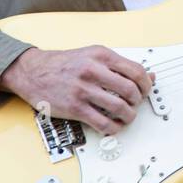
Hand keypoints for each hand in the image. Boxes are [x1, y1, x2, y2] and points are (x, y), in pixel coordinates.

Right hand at [0, 45, 155, 134]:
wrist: (33, 71)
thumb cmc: (64, 64)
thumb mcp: (93, 56)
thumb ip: (120, 65)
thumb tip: (149, 76)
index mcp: (101, 55)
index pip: (136, 71)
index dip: (146, 84)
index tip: (146, 90)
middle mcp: (93, 70)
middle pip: (130, 90)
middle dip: (138, 100)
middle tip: (135, 103)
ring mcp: (83, 90)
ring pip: (119, 108)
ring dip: (129, 116)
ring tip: (127, 116)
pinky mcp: (75, 107)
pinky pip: (102, 122)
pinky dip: (113, 127)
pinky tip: (113, 125)